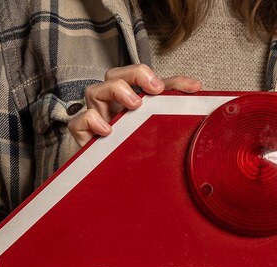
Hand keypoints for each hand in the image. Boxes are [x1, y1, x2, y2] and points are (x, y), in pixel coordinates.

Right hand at [67, 63, 201, 144]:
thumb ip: (175, 101)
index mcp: (129, 98)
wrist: (123, 182)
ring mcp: (96, 118)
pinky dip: (91, 120)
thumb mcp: (159, 122)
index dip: (147, 74)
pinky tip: (108, 130)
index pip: (135, 75)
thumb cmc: (139, 148)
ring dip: (114, 92)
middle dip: (132, 76)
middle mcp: (111, 104)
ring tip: (135, 106)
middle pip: (113, 75)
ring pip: (93, 91)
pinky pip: (79, 121)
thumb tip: (197, 87)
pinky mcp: (84, 137)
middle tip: (152, 91)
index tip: (161, 87)